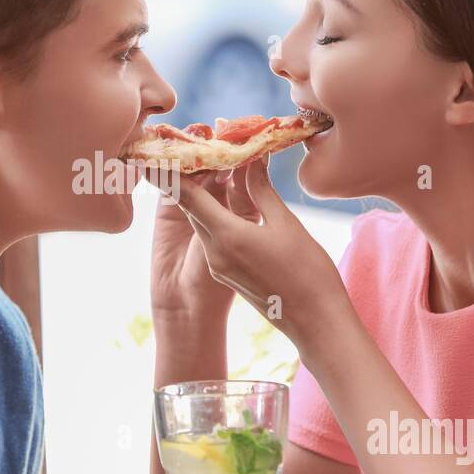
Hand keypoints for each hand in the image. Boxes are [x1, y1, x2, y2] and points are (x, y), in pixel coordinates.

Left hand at [163, 156, 349, 348]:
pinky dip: (219, 215)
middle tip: (202, 150)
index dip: (171, 172)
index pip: (186, 196)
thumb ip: (261, 190)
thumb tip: (250, 161)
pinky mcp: (227, 274)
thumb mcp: (285, 224)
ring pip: (204, 221)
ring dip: (208, 196)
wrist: (315, 323)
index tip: (158, 153)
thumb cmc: (307, 273)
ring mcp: (219, 265)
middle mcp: (214, 251)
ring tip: (221, 167)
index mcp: (226, 236)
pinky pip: (215, 236)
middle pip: (193, 206)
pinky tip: (234, 200)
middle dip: (195, 178)